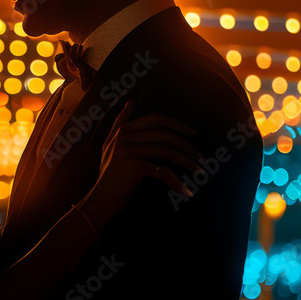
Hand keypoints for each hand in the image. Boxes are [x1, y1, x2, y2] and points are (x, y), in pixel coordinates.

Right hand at [79, 100, 200, 228]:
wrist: (101, 199)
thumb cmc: (110, 174)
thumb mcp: (111, 145)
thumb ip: (120, 122)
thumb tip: (130, 100)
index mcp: (124, 130)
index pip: (155, 119)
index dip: (176, 123)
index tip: (192, 132)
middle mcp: (125, 137)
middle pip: (164, 134)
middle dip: (185, 143)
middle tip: (199, 155)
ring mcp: (129, 150)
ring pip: (166, 151)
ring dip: (186, 161)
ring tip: (198, 170)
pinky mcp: (134, 166)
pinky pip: (162, 170)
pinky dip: (175, 181)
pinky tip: (185, 190)